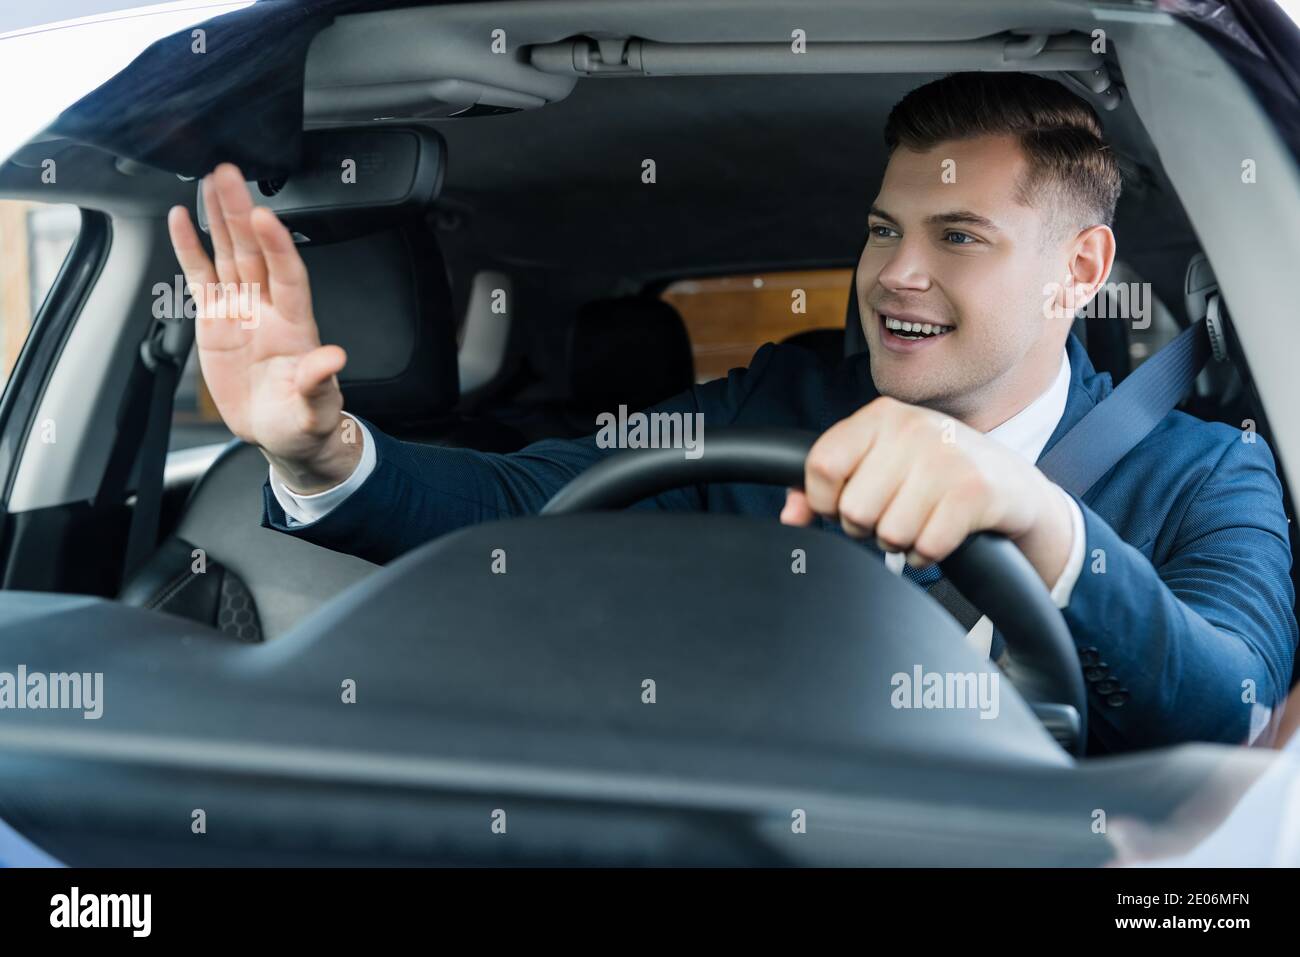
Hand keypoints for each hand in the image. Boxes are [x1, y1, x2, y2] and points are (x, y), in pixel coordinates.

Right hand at [167, 163, 360, 492]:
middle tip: (230, 174)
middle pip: (254, 251)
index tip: (265, 216)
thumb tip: (334, 358)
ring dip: (219, 217)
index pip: (288, 275)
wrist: (281, 433)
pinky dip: (189, 248)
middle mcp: (268, 309)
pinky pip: (201, 277)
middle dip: (242, 211)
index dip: (277, 245)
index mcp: (295, 326)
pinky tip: (180, 218)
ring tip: (210, 179)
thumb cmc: (303, 421)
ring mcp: (241, 310)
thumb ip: (320, 382)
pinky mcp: (216, 319)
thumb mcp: (314, 409)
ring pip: (229, 254)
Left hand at [780, 396, 1073, 587]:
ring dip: (901, 542)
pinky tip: (941, 534)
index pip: (822, 465)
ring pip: (888, 533)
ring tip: (922, 520)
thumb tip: (789, 515)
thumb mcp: (882, 463)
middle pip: (852, 508)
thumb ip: (827, 485)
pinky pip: (924, 547)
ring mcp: (945, 458)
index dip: (825, 501)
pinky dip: (927, 554)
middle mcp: (912, 428)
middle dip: (868, 527)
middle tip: (896, 512)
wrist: (1014, 488)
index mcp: (881, 416)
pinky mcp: (974, 492)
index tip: (845, 505)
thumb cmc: (936, 475)